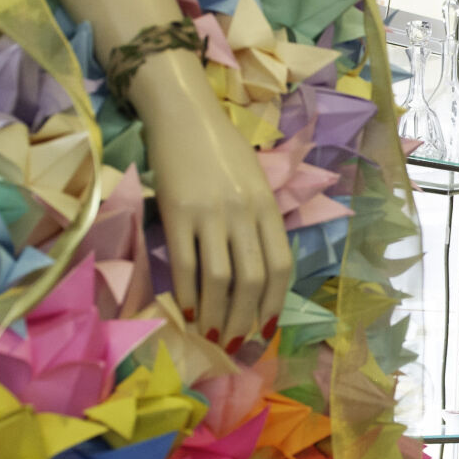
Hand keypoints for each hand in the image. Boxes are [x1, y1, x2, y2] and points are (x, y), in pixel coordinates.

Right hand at [130, 52, 290, 344]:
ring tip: (211, 335)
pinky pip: (185, 264)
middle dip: (244, 319)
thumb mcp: (254, 183)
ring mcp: (211, 213)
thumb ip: (259, 222)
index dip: (273, 304)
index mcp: (268, 207)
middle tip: (234, 343)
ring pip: (220, 279)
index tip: (264, 328)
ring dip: (217, 315)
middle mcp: (244, 214)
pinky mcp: (177, 213)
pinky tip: (187, 311)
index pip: (280, 267)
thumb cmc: (221, 151)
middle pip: (252, 281)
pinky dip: (188, 294)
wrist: (183, 115)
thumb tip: (256, 274)